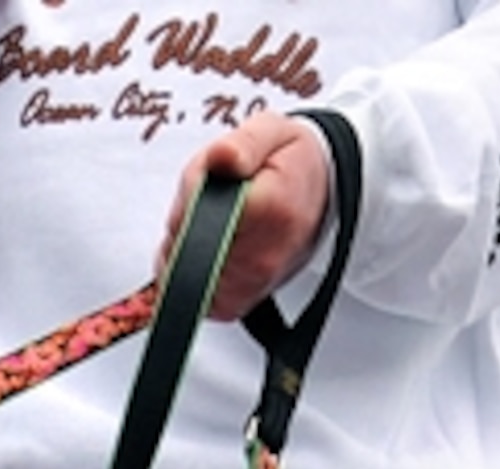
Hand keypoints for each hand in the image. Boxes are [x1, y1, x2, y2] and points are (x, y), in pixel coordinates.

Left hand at [157, 113, 329, 319]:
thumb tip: (222, 156)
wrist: (319, 198)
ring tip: (221, 222)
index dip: (191, 193)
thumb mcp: (272, 132)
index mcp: (270, 211)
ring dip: (186, 244)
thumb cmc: (292, 165)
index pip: (194, 212)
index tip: (213, 178)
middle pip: (182, 243)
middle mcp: (261, 259)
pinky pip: (188, 291)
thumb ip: (244, 142)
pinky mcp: (233, 306)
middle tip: (218, 199)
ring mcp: (246, 288)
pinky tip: (216, 246)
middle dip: (186, 218)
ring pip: (180, 269)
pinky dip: (190, 269)